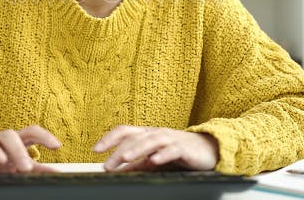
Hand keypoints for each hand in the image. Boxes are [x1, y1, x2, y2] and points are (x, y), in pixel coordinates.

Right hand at [0, 125, 60, 173]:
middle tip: (27, 167)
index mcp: (15, 140)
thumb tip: (57, 172)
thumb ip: (37, 168)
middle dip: (18, 151)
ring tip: (1, 160)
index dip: (45, 137)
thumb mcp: (18, 162)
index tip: (57, 146)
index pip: (32, 132)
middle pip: (10, 136)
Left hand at [93, 126, 218, 171]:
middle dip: (119, 151)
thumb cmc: (179, 152)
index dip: (109, 138)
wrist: (208, 149)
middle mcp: (156, 133)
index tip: (95, 150)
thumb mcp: (154, 159)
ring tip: (124, 159)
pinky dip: (163, 154)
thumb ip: (137, 164)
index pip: (124, 131)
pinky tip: (154, 160)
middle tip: (107, 165)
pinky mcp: (184, 148)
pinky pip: (172, 150)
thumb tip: (119, 171)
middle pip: (135, 138)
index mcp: (147, 134)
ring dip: (136, 149)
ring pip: (151, 141)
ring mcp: (170, 139)